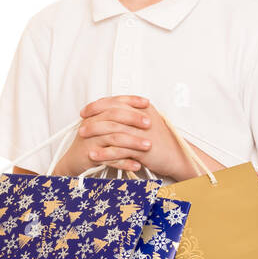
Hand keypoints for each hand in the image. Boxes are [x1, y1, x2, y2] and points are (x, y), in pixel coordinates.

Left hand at [72, 96, 225, 180]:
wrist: (176, 156)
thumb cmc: (161, 140)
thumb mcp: (148, 120)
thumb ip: (132, 114)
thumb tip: (114, 110)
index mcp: (142, 109)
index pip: (115, 102)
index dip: (98, 105)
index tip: (85, 111)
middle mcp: (141, 118)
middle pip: (112, 114)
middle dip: (93, 118)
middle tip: (80, 124)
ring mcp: (141, 134)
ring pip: (113, 130)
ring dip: (95, 133)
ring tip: (82, 137)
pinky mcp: (141, 150)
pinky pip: (118, 150)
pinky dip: (104, 152)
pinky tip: (93, 155)